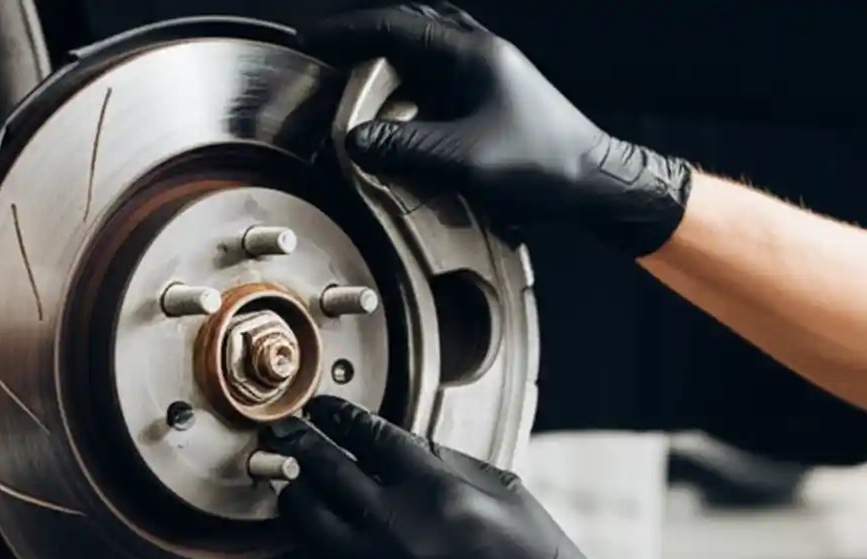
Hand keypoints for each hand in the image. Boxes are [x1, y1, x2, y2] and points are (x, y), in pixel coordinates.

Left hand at [261, 396, 677, 558]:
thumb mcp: (504, 492)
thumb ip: (445, 462)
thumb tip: (397, 442)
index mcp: (440, 492)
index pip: (371, 438)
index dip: (340, 416)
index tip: (324, 406)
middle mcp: (402, 528)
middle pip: (328, 472)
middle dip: (302, 443)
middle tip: (288, 429)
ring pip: (312, 521)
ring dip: (296, 493)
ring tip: (291, 476)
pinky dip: (311, 535)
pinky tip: (312, 521)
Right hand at [301, 2, 692, 256]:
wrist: (594, 182)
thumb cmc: (543, 164)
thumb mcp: (466, 158)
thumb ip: (407, 146)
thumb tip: (356, 139)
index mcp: (473, 54)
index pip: (397, 26)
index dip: (349, 31)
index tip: (314, 42)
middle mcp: (478, 54)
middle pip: (408, 29)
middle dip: (361, 41)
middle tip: (325, 57)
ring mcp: (485, 74)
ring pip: (422, 52)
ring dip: (384, 63)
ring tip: (350, 84)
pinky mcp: (488, 97)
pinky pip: (436, 80)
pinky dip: (405, 89)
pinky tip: (390, 113)